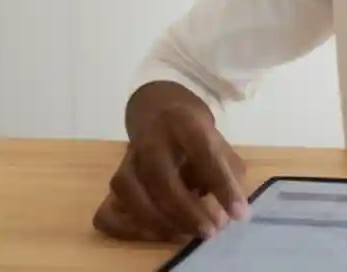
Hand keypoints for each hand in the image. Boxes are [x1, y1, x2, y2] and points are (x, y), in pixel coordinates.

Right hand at [93, 102, 249, 241]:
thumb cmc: (194, 135)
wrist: (158, 111)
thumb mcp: (218, 144)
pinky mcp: (114, 179)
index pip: (202, 153)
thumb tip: (235, 212)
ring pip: (129, 191)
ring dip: (159, 220)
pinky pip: (108, 210)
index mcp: (183, 122)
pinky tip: (157, 233)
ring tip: (186, 234)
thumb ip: (228, 175)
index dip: (221, 185)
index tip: (238, 213)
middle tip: (210, 231)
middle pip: (159, 176)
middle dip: (186, 210)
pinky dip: (128, 227)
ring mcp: (127, 159)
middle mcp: (150, 138)